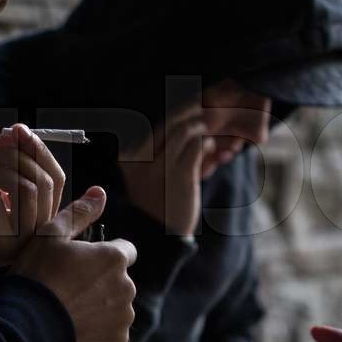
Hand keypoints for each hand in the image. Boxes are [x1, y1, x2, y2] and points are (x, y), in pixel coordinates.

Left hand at [0, 124, 66, 273]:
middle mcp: (38, 230)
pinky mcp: (1, 249)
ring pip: (26, 189)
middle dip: (15, 154)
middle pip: (45, 181)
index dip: (40, 150)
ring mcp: (23, 243)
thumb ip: (2, 156)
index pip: (55, 178)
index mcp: (39, 211)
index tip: (19, 129)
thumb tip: (17, 131)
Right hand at [10, 187, 136, 341]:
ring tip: (69, 310)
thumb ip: (80, 212)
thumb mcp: (50, 235)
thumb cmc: (36, 276)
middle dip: (101, 283)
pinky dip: (98, 331)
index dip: (104, 255)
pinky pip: (112, 332)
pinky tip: (74, 328)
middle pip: (119, 281)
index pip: (125, 251)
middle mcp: (127, 287)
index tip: (83, 264)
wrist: (26, 327)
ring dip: (101, 307)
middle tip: (69, 289)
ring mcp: (123, 317)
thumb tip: (100, 191)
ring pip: (117, 307)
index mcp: (114, 258)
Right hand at [117, 102, 207, 235]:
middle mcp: (142, 159)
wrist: (160, 237)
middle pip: (169, 123)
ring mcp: (160, 166)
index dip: (176, 114)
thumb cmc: (158, 206)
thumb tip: (184, 130)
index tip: (189, 107)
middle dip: (189, 111)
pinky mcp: (179, 174)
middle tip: (203, 104)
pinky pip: (196, 147)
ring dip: (200, 126)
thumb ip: (161, 156)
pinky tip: (211, 146)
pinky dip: (206, 143)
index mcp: (131, 159)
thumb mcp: (151, 179)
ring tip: (208, 126)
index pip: (155, 127)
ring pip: (184, 131)